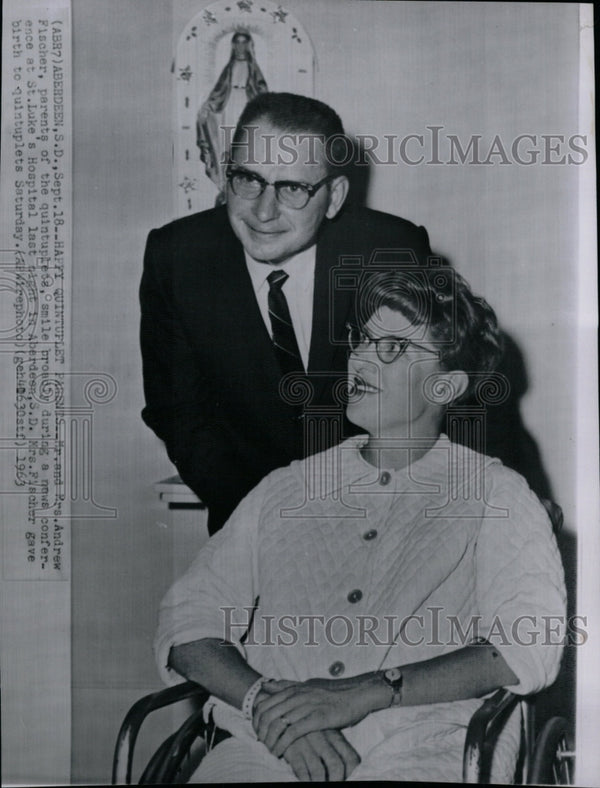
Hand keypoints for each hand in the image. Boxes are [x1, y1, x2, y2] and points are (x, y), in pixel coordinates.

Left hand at [253, 677, 375, 756]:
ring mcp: (307, 706)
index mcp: (295, 688)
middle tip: (261, 742)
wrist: (357, 694)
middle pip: (268, 714)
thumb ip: (288, 686)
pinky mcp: (317, 718)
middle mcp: (298, 695)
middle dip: (260, 731)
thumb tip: (268, 685)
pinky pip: (292, 733)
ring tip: (269, 749)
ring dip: (270, 740)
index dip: (256, 718)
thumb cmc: (333, 692)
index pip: (266, 703)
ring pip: (278, 724)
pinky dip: (282, 744)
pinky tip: (279, 752)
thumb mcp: (308, 685)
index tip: (256, 730)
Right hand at [281, 729, 359, 781]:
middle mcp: (323, 740)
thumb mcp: (327, 732)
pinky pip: (301, 770)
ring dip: (319, 783)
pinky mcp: (292, 748)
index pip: (351, 758)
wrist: (285, 717)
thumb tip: (347, 769)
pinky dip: (305, 780)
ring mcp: (308, 744)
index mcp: (335, 736)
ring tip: (318, 785)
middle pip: (336, 766)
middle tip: (332, 784)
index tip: (347, 779)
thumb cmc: (309, 729)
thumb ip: (337, 748)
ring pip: (318, 771)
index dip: (351, 773)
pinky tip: (306, 781)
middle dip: (336, 781)